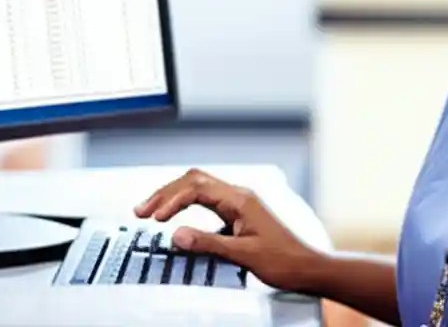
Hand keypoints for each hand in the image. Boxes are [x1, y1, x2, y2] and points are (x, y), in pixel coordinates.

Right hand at [133, 169, 324, 292]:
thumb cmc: (283, 260)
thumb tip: (176, 235)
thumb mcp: (243, 254)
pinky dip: (187, 205)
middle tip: (141, 210)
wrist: (307, 267)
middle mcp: (239, 196)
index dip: (172, 200)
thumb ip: (208, 244)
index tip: (154, 217)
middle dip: (166, 193)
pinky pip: (207, 201)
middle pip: (194, 181)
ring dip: (175, 196)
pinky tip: (177, 216)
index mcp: (241, 199)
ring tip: (151, 211)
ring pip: (200, 188)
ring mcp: (240, 203)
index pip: (197, 188)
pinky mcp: (239, 214)